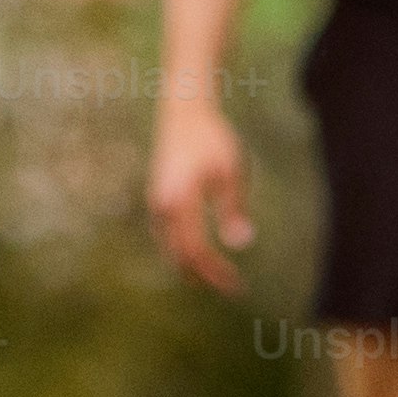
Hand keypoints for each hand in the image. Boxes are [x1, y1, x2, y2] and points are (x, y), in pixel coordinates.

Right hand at [147, 90, 256, 292]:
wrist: (184, 109)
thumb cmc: (212, 137)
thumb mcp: (230, 171)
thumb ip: (233, 208)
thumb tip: (240, 244)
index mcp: (180, 202)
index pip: (196, 251)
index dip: (215, 272)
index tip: (237, 285)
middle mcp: (162, 206)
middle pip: (179, 256)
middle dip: (204, 276)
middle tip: (230, 287)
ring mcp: (156, 202)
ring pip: (169, 248)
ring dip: (191, 266)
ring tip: (215, 276)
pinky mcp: (157, 197)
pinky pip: (166, 236)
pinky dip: (181, 251)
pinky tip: (198, 253)